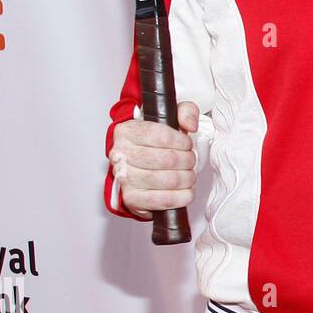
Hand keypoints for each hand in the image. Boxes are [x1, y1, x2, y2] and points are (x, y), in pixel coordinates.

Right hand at [108, 101, 199, 216]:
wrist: (139, 167)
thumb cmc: (155, 143)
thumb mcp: (171, 119)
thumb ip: (185, 112)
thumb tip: (190, 125)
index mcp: (127, 131)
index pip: (160, 135)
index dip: (181, 141)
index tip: (187, 144)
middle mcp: (121, 154)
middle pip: (166, 159)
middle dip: (187, 161)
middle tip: (190, 161)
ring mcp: (124, 178)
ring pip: (166, 180)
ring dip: (186, 178)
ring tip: (189, 175)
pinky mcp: (131, 198)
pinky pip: (161, 200)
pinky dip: (180, 197)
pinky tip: (185, 191)